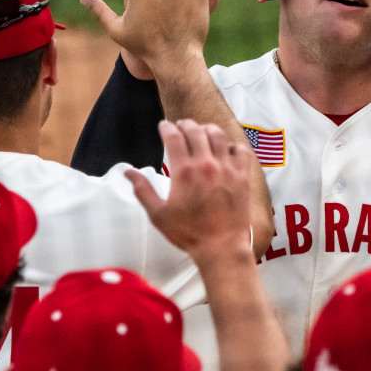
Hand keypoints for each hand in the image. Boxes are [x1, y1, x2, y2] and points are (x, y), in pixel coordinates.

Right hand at [127, 119, 253, 255]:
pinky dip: (233, 145)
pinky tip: (227, 149)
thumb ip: (143, 190)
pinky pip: (241, 151)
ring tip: (202, 132)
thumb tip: (128, 172)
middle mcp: (206, 164)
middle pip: (196, 130)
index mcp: (184, 171)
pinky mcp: (242, 176)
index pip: (174, 137)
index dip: (167, 127)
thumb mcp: (158, 214)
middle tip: (181, 125)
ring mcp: (227, 169)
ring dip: (208, 129)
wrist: (221, 246)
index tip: (164, 125)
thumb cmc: (188, 233)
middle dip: (186, 124)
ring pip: (219, 135)